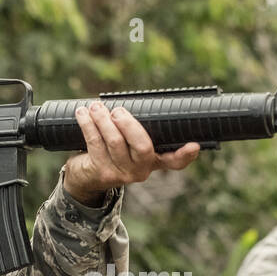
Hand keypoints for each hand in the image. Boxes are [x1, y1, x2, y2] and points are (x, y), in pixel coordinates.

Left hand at [63, 102, 199, 205]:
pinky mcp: (102, 172)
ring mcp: (122, 174)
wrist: (87, 175)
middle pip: (142, 146)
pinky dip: (87, 125)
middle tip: (117, 110)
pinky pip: (95, 143)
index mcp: (154, 161)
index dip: (185, 155)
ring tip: (95, 107)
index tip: (194, 145)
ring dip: (102, 120)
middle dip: (128, 124)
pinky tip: (82, 113)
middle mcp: (142, 170)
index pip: (175, 161)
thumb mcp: (128, 142)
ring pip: (115, 143)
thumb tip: (129, 100)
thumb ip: (135, 127)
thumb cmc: (112, 149)